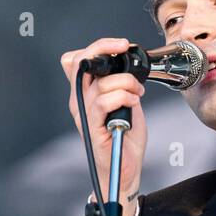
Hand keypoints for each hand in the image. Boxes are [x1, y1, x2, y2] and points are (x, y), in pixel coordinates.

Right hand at [61, 38, 146, 215]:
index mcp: (85, 93)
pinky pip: (102, 104)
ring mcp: (84, 115)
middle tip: (123, 49)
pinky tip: (133, 102)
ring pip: (99, 84)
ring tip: (137, 93)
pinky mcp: (93, 129)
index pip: (78, 60)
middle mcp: (79, 101)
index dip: (98, 47)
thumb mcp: (126, 103)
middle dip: (104, 49)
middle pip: (80, 63)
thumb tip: (127, 65)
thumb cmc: (125, 138)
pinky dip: (122, 98)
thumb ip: (121, 84)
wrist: (125, 170)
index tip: (120, 45)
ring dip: (125, 83)